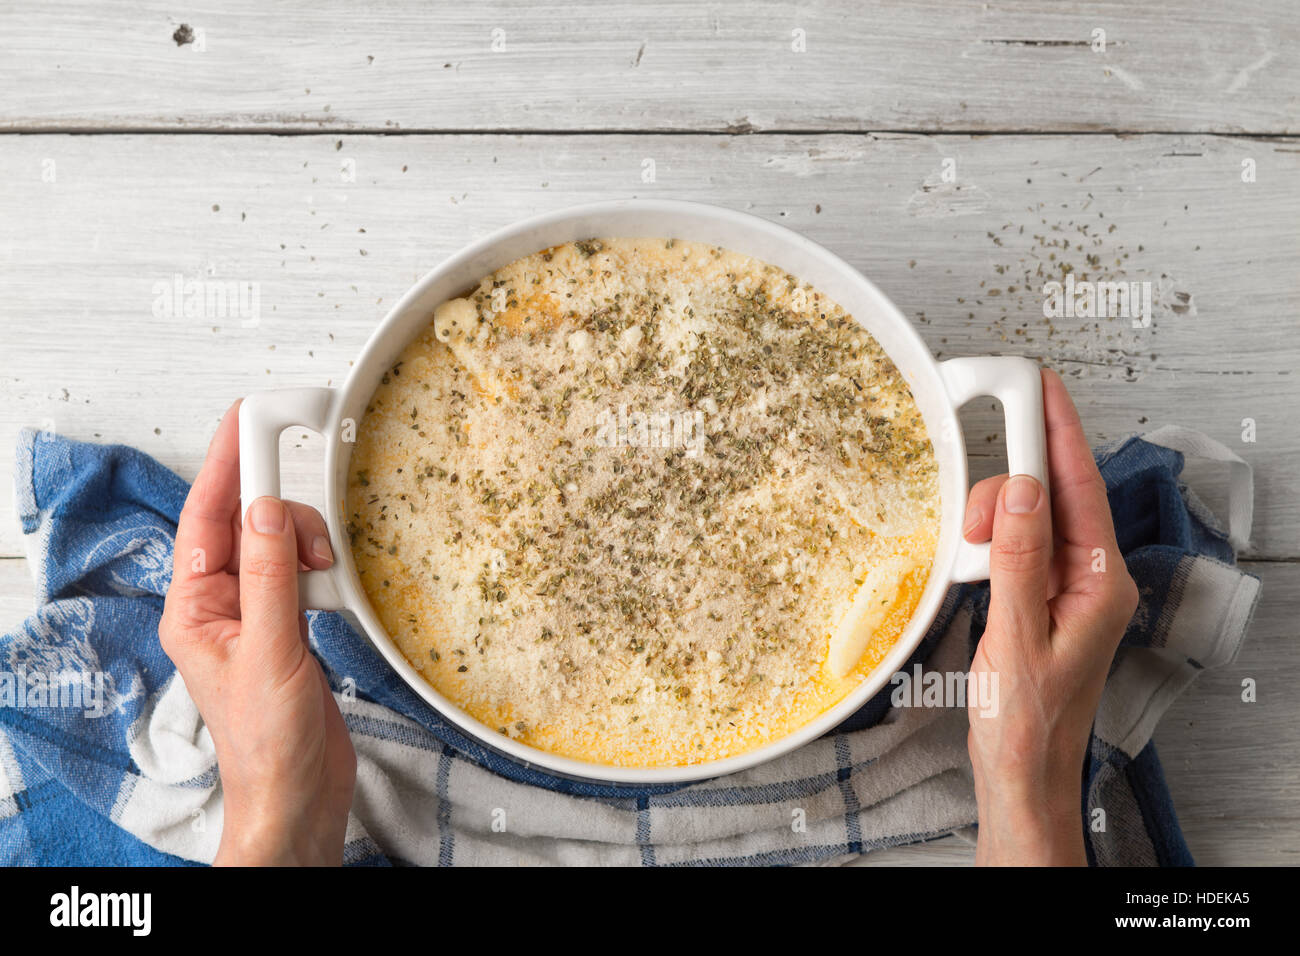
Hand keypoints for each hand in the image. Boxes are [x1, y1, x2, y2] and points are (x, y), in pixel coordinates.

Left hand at [159, 401, 355, 865]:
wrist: (301, 795)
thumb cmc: (269, 743)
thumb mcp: (270, 651)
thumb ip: (270, 576)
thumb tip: (266, 510)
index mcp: (194, 609)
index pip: (205, 517)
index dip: (226, 463)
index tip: (248, 418)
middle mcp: (221, 606)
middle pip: (245, 524)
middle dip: (282, 512)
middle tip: (312, 515)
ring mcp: (257, 616)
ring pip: (279, 545)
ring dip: (307, 544)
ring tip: (326, 571)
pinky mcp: (290, 628)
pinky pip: (302, 573)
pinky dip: (321, 566)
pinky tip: (332, 580)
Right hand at [962, 369, 1138, 865]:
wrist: (1017, 776)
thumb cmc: (1025, 722)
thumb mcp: (1016, 637)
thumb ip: (1018, 559)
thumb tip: (1018, 491)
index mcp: (1099, 583)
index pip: (1080, 487)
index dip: (1058, 429)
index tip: (1038, 384)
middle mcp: (1087, 579)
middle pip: (1049, 498)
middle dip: (1004, 491)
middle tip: (970, 518)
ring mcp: (1062, 589)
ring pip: (1024, 520)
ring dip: (990, 522)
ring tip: (967, 554)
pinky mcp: (1035, 599)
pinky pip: (1012, 547)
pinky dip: (986, 542)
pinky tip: (970, 557)